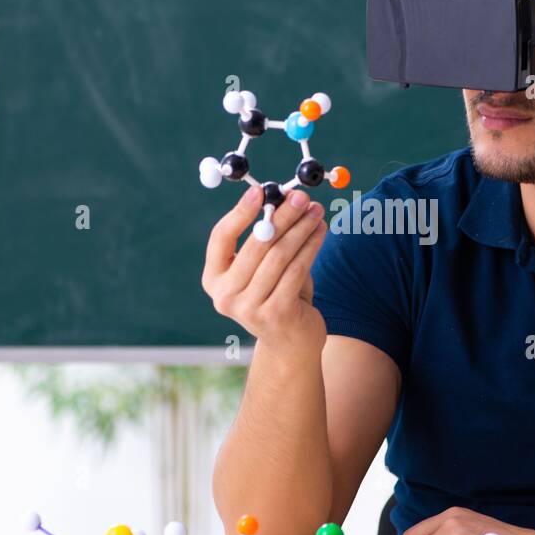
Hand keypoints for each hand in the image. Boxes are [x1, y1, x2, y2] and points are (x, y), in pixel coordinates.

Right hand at [202, 185, 328, 350]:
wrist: (291, 343)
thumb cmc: (277, 294)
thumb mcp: (265, 267)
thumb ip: (268, 237)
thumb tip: (284, 197)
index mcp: (214, 279)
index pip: (220, 238)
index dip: (240, 213)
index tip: (259, 191)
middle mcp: (225, 296)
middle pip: (256, 245)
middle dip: (281, 216)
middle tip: (300, 197)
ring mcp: (248, 309)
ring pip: (279, 257)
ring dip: (301, 229)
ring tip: (316, 212)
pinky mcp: (276, 314)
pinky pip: (296, 271)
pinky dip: (310, 247)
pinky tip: (321, 232)